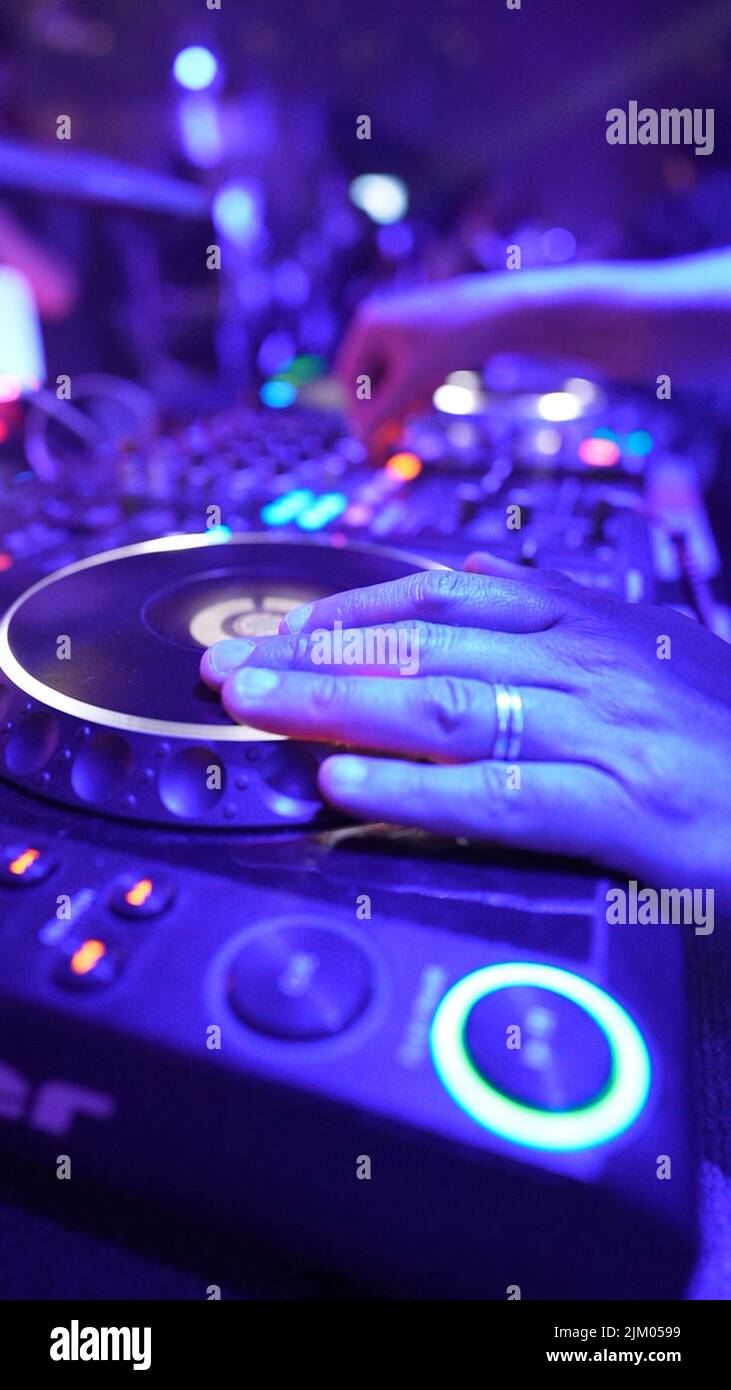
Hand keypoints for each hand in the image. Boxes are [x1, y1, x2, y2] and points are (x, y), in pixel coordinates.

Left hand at [201, 555, 730, 902]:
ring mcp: (607, 734)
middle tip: (226, 671)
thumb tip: (478, 568)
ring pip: (449, 707)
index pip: (443, 600)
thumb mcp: (646, 646)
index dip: (347, 613)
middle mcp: (588, 666)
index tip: (275, 631)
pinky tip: (347, 788)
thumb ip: (559, 609)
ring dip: (338, 705)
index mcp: (586, 625)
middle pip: (425, 649)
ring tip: (256, 711)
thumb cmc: (723, 728)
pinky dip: (416, 790)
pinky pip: (505, 795)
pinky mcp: (629, 811)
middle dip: (314, 658)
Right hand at [334, 275, 517, 444]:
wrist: (502, 312)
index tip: (371, 440)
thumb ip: (384, 408)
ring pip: (391, 381)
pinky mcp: (421, 338)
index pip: (350, 379)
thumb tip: (359, 435)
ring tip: (426, 402)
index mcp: (368, 326)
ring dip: (405, 400)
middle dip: (385, 408)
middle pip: (369, 381)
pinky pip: (409, 374)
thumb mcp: (414, 379)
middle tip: (399, 436)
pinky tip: (438, 384)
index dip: (359, 412)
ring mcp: (400, 330)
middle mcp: (379, 325)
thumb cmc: (455, 339)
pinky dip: (419, 387)